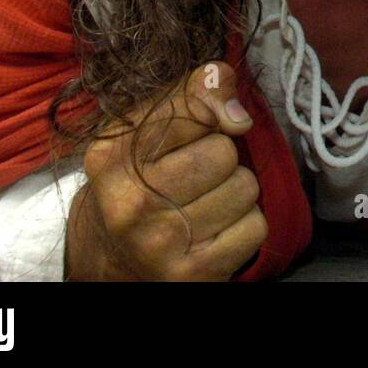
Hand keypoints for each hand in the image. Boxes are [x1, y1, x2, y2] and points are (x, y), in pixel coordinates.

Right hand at [65, 62, 266, 280]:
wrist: (111, 259)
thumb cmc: (140, 179)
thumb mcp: (147, 127)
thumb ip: (192, 93)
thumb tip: (238, 115)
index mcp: (113, 159)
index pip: (193, 109)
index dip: (207, 115)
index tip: (197, 130)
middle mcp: (132, 204)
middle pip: (224, 151)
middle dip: (220, 159)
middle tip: (194, 177)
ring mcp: (161, 244)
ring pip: (245, 187)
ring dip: (234, 192)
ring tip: (204, 203)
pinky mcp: (193, 274)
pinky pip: (255, 227)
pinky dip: (244, 226)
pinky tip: (214, 230)